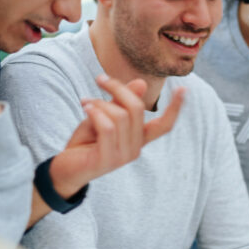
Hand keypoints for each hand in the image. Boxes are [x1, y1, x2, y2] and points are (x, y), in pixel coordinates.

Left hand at [48, 75, 185, 197]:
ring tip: (86, 103)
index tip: (184, 89)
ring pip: (120, 115)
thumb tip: (141, 83)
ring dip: (100, 103)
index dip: (175, 108)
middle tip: (100, 79)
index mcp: (138, 140)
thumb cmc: (85, 143)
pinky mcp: (107, 160)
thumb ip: (121, 103)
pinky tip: (85, 108)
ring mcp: (122, 157)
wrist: (64, 169)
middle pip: (137, 108)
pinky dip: (95, 112)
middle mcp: (135, 149)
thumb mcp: (104, 117)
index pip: (163, 126)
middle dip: (117, 88)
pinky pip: (107, 127)